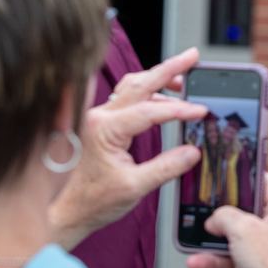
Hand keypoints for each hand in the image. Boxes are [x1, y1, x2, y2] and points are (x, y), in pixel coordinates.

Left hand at [49, 48, 207, 249]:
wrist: (65, 211)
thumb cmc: (92, 201)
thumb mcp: (135, 187)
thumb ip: (167, 167)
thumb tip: (192, 151)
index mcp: (105, 130)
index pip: (150, 111)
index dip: (180, 109)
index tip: (201, 111)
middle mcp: (98, 117)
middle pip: (140, 82)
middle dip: (169, 68)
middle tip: (192, 56)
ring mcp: (97, 118)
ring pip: (132, 87)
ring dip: (158, 79)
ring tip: (183, 79)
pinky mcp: (100, 124)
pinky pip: (126, 99)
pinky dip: (148, 94)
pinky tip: (163, 99)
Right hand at [187, 174, 267, 267]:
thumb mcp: (242, 229)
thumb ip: (224, 216)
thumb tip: (214, 219)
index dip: (247, 178)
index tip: (229, 176)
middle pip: (250, 210)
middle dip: (226, 214)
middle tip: (208, 208)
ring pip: (240, 236)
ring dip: (217, 240)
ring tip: (196, 239)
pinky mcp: (263, 265)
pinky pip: (237, 256)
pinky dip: (219, 259)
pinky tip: (198, 262)